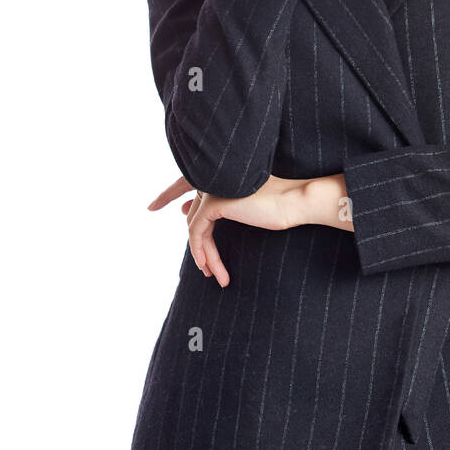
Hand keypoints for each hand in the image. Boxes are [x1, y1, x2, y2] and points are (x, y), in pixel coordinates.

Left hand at [146, 172, 353, 288]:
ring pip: (195, 228)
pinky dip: (201, 251)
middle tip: (207, 271)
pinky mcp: (214, 202)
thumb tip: (186, 209)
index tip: (152, 205)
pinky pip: (197, 232)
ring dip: (204, 255)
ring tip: (215, 275)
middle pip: (193, 215)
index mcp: (220, 174)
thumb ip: (217, 206)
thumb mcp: (243, 207)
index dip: (167, 195)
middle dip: (197, 247)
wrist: (296, 201)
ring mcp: (212, 188)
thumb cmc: (280, 206)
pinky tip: (209, 267)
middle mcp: (213, 177)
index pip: (185, 185)